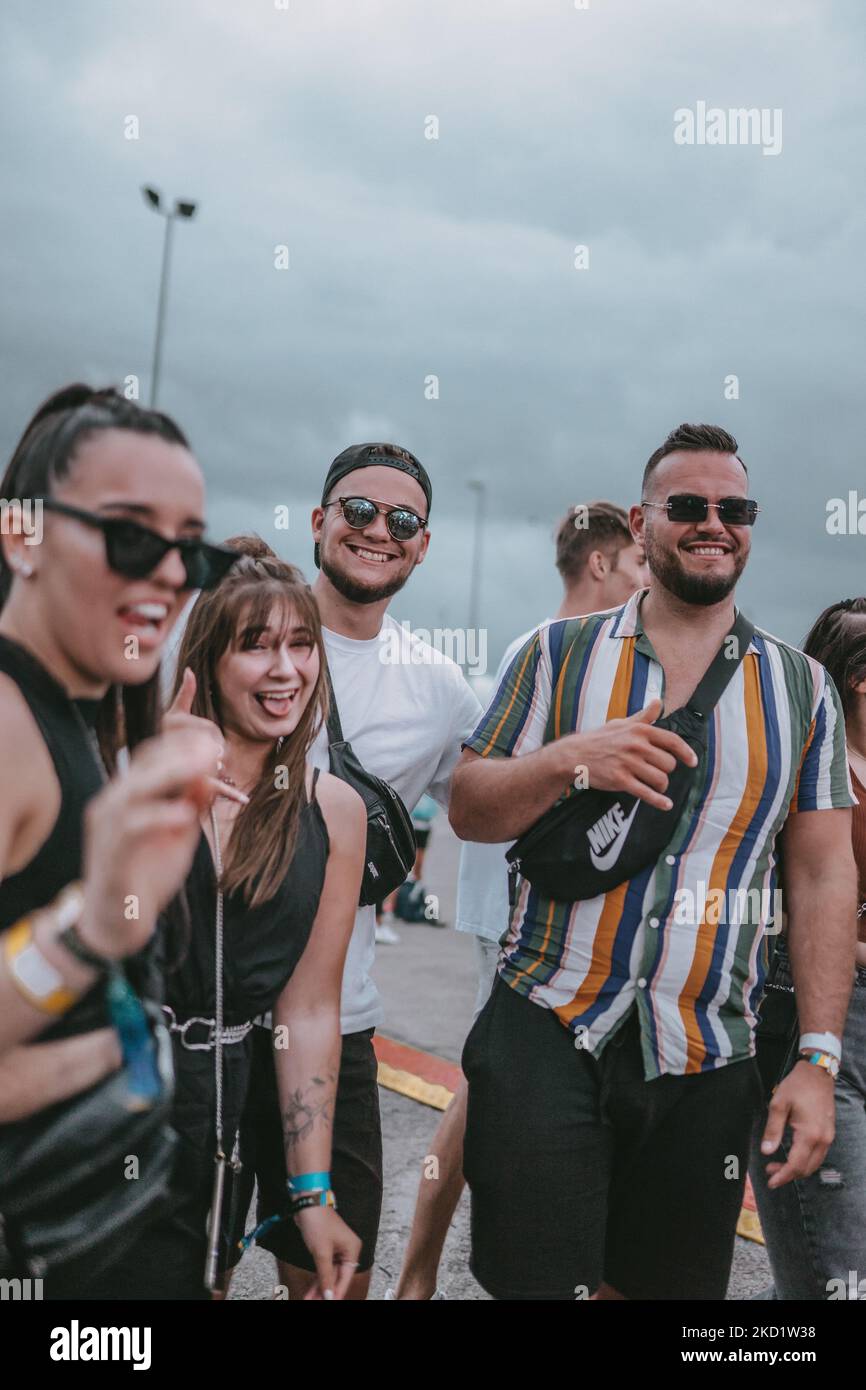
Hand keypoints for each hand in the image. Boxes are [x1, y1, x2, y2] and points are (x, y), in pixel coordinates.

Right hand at [79, 727, 223, 959]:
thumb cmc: (146, 874)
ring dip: (170, 774)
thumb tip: (212, 775)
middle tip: (214, 748)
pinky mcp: (110, 853)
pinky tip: (184, 815)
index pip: (152, 752)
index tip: (216, 741)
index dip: (183, 742)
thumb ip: (193, 806)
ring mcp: (106, 826)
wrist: (116, 921)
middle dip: (180, 751)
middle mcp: (113, 802)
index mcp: (128, 793)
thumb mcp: (179, 835)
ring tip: (202, 767)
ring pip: (135, 788)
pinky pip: (132, 828)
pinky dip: (159, 817)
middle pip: (143, 762)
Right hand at [164, 668, 247, 807]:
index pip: (208, 728)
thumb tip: (190, 671)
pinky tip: (244, 799)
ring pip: (215, 766)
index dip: (211, 736)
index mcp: (170, 726)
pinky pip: (211, 788)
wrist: (144, 776)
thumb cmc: (163, 742)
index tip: (205, 742)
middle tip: (208, 756)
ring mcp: (178, 766)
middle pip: (214, 746)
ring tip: (207, 769)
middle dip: (215, 751)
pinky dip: (230, 793)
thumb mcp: (171, 715)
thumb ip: (184, 695)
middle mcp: (171, 745)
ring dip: (216, 768)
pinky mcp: (187, 787)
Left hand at [294, 1206, 362, 1299]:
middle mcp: (347, 1250)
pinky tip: (311, 1290)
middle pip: (337, 1277)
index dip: (337, 1292)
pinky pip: (323, 1267)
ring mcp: (336, 1249)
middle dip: (326, 1291)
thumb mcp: (322, 1253)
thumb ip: (326, 1276)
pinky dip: (317, 1277)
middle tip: (315, 1302)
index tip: (329, 1303)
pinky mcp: (325, 1247)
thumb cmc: (318, 1223)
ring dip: (320, 1286)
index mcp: (352, 1250)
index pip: (346, 1278)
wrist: (307, 1203)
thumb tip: (329, 1296)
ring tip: (309, 1299)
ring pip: (329, 1273)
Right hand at [564, 698, 697, 810]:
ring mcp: (628, 763)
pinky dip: (658, 801)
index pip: (672, 741)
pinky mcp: (620, 780)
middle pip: (668, 764)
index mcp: (639, 730)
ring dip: (661, 786)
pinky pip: (646, 793)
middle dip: (666, 771)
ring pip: (660, 779)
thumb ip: (643, 716)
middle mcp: (636, 746)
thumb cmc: (600, 739)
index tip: (693, 762)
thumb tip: (659, 702)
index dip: (686, 753)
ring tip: (655, 786)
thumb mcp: (622, 724)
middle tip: (657, 772)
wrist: (574, 755)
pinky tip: (666, 805)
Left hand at [759, 1060, 835, 1188]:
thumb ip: (772, 1130)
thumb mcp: (778, 1105)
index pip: (796, 1165)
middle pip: (807, 1168)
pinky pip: (818, 1155)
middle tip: (770, 1172)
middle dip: (788, 1175)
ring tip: (777, 1165)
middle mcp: (823, 1139)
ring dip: (797, 1169)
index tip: (770, 1183)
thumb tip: (766, 1151)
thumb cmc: (796, 1086)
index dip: (783, 1176)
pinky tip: (792, 1156)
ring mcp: (828, 1137)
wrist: (817, 1073)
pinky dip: (805, 1160)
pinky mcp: (829, 1133)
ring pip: (814, 1164)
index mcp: (809, 1134)